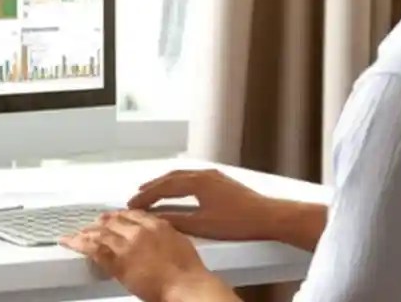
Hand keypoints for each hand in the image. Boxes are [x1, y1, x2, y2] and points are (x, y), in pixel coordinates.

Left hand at [60, 209, 228, 301]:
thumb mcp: (181, 244)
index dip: (120, 215)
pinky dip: (78, 244)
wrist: (186, 284)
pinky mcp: (118, 260)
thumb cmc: (188, 272)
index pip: (133, 214)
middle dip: (102, 222)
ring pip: (100, 233)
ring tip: (77, 233)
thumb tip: (161, 238)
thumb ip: (166, 237)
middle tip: (93, 224)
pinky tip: (68, 241)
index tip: (114, 217)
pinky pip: (93, 249)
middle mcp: (140, 230)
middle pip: (114, 221)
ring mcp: (127, 244)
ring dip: (87, 232)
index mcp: (157, 225)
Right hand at [127, 168, 276, 240]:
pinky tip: (179, 190)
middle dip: (152, 187)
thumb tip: (158, 220)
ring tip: (153, 191)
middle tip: (137, 196)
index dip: (146, 196)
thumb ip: (178, 221)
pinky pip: (193, 178)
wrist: (267, 217)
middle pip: (171, 178)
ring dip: (166, 183)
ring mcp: (214, 176)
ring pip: (182, 176)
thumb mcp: (202, 226)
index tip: (133, 203)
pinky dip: (180, 183)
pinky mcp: (221, 182)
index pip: (164, 187)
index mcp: (197, 182)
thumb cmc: (238, 221)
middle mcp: (204, 174)